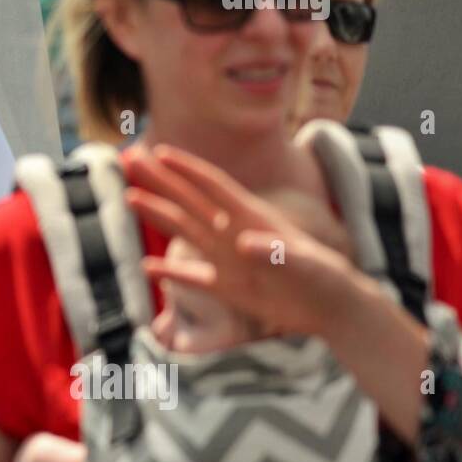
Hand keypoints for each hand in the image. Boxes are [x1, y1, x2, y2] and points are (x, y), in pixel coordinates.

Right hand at [124, 145, 365, 337]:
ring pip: (184, 230)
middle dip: (160, 181)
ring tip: (130, 198)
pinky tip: (146, 266)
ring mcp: (226, 259)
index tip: (160, 152)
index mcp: (252, 217)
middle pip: (189, 200)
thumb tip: (243, 243)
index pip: (214, 186)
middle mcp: (232, 232)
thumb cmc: (325, 278)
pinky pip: (192, 277)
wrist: (332, 309)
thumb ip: (275, 250)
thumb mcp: (305, 262)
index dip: (187, 169)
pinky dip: (170, 273)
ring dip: (157, 215)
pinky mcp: (227, 287)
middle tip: (131, 160)